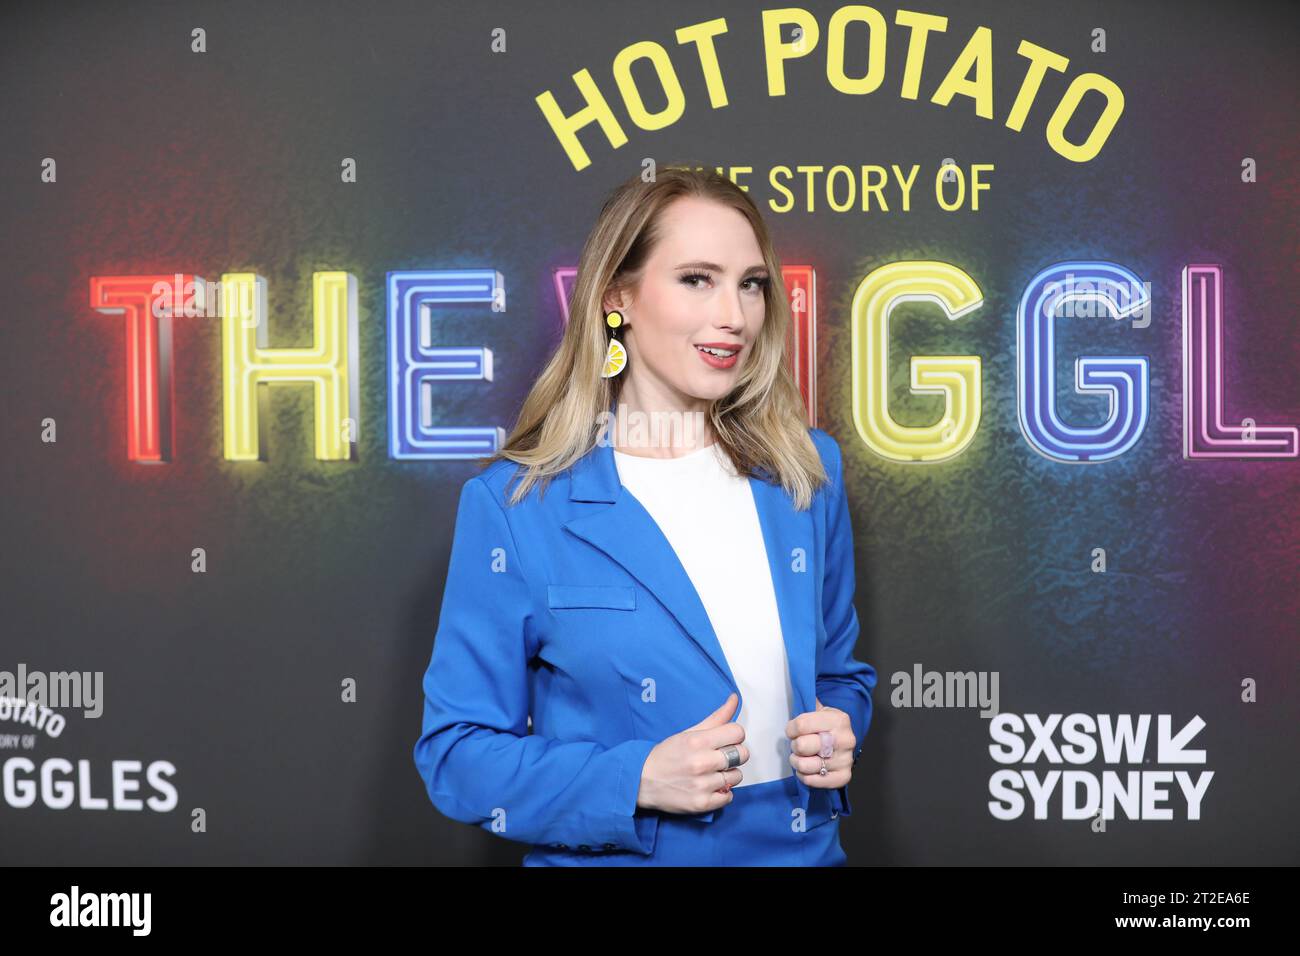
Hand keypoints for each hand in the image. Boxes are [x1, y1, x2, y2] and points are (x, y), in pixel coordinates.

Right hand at [637, 693, 748, 814]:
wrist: (641, 781)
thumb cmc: (665, 756)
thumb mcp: (688, 733)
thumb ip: (716, 718)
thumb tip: (735, 699)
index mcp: (698, 741)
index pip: (738, 732)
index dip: (733, 735)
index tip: (725, 740)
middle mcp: (702, 762)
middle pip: (742, 754)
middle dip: (733, 754)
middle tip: (718, 757)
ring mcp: (702, 785)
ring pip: (736, 776)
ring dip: (727, 775)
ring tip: (710, 773)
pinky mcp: (702, 803)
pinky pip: (729, 796)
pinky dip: (721, 793)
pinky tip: (708, 787)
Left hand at [786, 696, 854, 788]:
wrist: (844, 742)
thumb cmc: (826, 726)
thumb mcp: (819, 710)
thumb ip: (807, 701)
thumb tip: (797, 683)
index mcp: (839, 719)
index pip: (801, 725)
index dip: (791, 729)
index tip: (793, 730)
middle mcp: (845, 739)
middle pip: (802, 746)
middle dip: (795, 745)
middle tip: (798, 744)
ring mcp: (845, 759)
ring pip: (805, 765)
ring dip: (797, 762)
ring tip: (800, 757)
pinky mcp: (843, 776)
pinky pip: (813, 781)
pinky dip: (804, 776)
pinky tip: (807, 769)